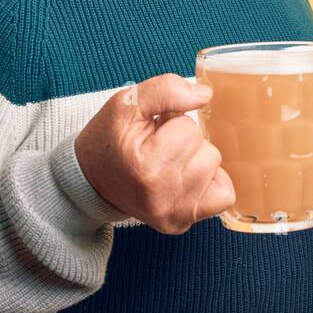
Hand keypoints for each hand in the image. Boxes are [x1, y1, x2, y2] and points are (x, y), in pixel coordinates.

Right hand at [74, 74, 234, 234]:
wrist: (90, 180)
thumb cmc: (109, 140)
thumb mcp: (127, 103)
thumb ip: (166, 90)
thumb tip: (205, 95)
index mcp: (146, 169)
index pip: (190, 129)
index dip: (172, 124)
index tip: (149, 134)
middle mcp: (162, 199)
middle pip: (208, 151)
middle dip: (185, 142)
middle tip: (157, 148)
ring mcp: (173, 216)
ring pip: (215, 168)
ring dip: (195, 160)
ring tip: (166, 162)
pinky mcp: (180, 223)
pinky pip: (223, 195)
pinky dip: (209, 182)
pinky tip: (184, 177)